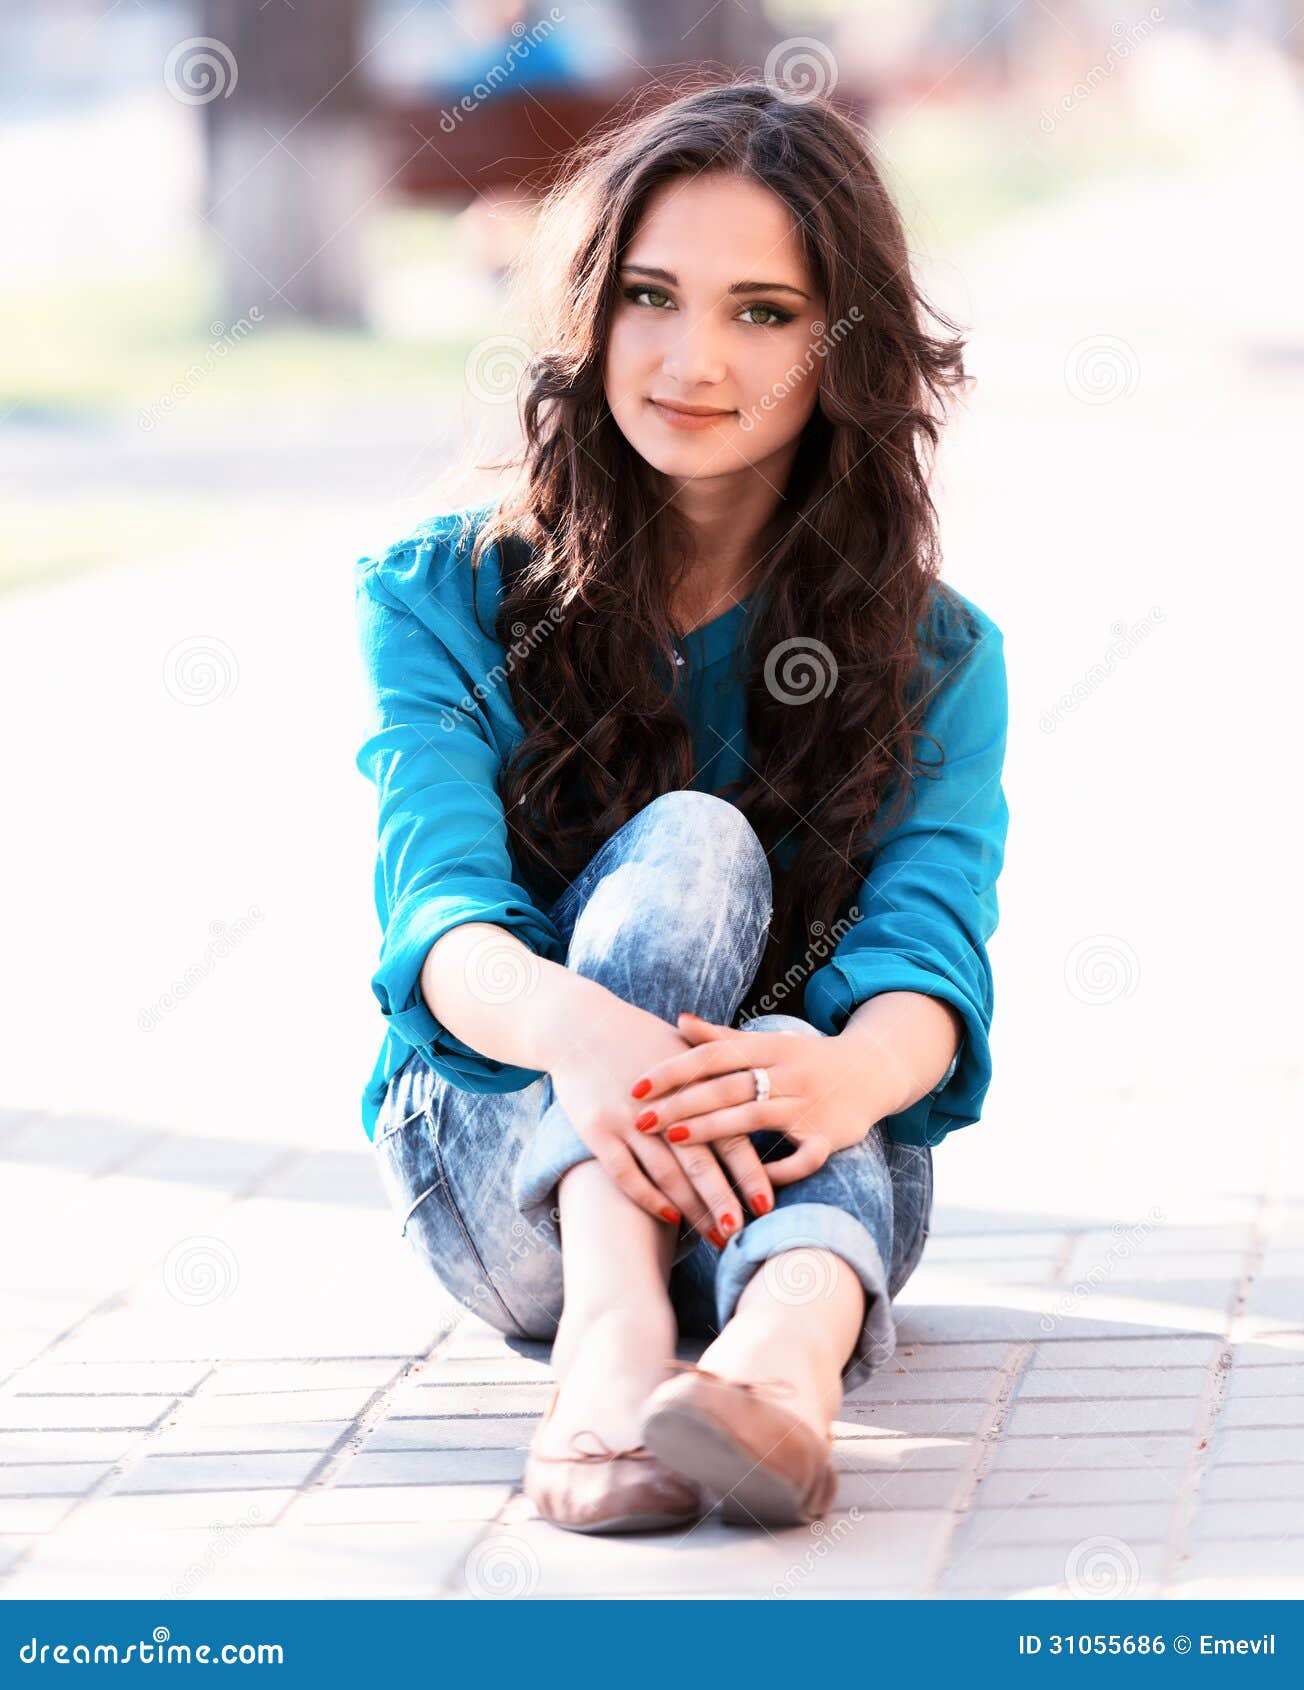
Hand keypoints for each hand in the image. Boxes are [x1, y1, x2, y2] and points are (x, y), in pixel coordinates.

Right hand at [547, 996, 774, 1246]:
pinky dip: (648, 1198)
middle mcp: (663, 1103)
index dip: (748, 1171)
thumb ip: (721, 1077)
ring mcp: (627, 1118)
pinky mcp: (596, 1130)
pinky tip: (669, 1218)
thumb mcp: (685, 1049)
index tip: (767, 1206)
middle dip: (723, 1200)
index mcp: (692, 1082)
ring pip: (666, 1173)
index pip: (728, 1133)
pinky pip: (625, 1173)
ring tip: (715, 1237)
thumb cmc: (640, 1039)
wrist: (580, 1027)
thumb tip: (763, 1099)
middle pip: (700, 1159)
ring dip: (692, 1209)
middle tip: (743, 1234)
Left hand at [628, 1011, 878, 1185]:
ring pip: (755, 1117)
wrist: (873, 1070)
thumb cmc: (805, 1059)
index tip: (636, 1086)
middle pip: (728, 1086)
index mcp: (769, 1047)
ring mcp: (810, 1104)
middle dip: (681, 1103)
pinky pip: (803, 1157)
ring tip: (672, 1140)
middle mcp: (789, 1072)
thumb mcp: (768, 1043)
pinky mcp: (831, 1136)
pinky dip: (778, 1169)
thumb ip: (722, 1037)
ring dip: (712, 1129)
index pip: (713, 1054)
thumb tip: (679, 1020)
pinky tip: (747, 1183)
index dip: (673, 1069)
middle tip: (641, 1119)